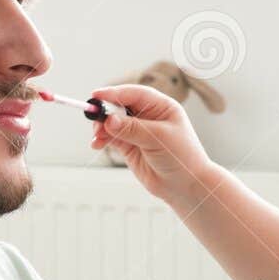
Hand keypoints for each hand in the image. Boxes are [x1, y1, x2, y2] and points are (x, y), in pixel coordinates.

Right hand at [88, 84, 218, 207]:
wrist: (185, 186)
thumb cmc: (182, 158)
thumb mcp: (158, 139)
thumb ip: (132, 129)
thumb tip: (108, 120)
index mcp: (161, 106)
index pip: (134, 94)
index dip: (114, 93)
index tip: (97, 95)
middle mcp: (148, 116)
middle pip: (120, 106)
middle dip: (105, 111)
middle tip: (93, 117)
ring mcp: (138, 131)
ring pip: (113, 122)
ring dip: (102, 127)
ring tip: (97, 136)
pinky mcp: (130, 146)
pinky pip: (111, 138)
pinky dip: (102, 139)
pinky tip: (97, 144)